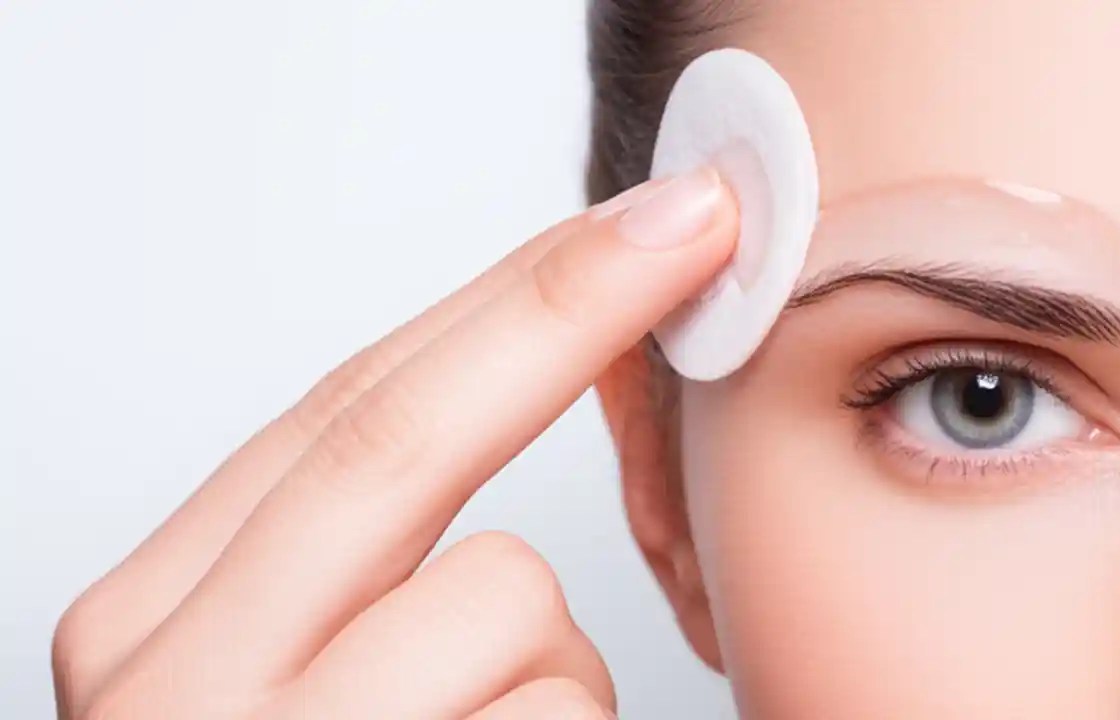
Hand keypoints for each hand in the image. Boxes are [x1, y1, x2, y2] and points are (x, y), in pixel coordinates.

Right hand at [52, 167, 736, 719]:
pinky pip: (550, 713)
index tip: (635, 229)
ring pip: (499, 599)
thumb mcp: (306, 664)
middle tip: (696, 221)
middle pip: (397, 439)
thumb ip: (376, 553)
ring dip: (551, 672)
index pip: (348, 412)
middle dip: (565, 309)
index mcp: (159, 619)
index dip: (507, 302)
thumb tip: (532, 369)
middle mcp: (171, 680)